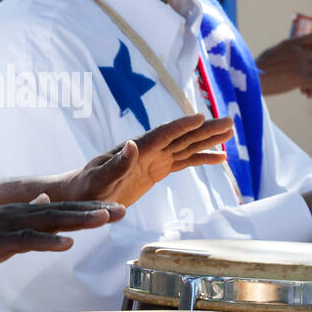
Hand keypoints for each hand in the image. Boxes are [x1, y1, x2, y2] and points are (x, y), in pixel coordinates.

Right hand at [0, 197, 125, 285]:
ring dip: (78, 219)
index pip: (61, 209)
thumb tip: (42, 202)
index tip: (114, 209)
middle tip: (123, 210)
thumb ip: (24, 217)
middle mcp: (18, 214)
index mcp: (20, 212)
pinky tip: (66, 245)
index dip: (88, 208)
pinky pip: (26, 241)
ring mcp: (7, 226)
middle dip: (94, 210)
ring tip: (104, 219)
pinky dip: (47, 242)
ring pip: (49, 221)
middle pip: (63, 210)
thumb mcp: (1, 227)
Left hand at [55, 114, 234, 207]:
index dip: (182, 125)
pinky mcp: (157, 170)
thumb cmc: (86, 188)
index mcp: (135, 149)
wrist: (81, 194)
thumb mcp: (99, 180)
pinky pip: (184, 161)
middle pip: (181, 136)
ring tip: (231, 133)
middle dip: (205, 129)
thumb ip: (117, 164)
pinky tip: (219, 157)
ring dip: (208, 140)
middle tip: (230, 121)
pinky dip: (201, 159)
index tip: (202, 117)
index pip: (163, 134)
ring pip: (187, 146)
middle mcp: (148, 149)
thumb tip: (132, 143)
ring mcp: (154, 158)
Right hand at [256, 34, 311, 96]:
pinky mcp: (299, 77)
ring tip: (304, 88)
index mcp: (291, 43)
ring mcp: (299, 63)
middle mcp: (297, 51)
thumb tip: (301, 56)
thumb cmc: (256, 70)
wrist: (247, 79)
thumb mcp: (273, 54)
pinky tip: (306, 94)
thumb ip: (288, 52)